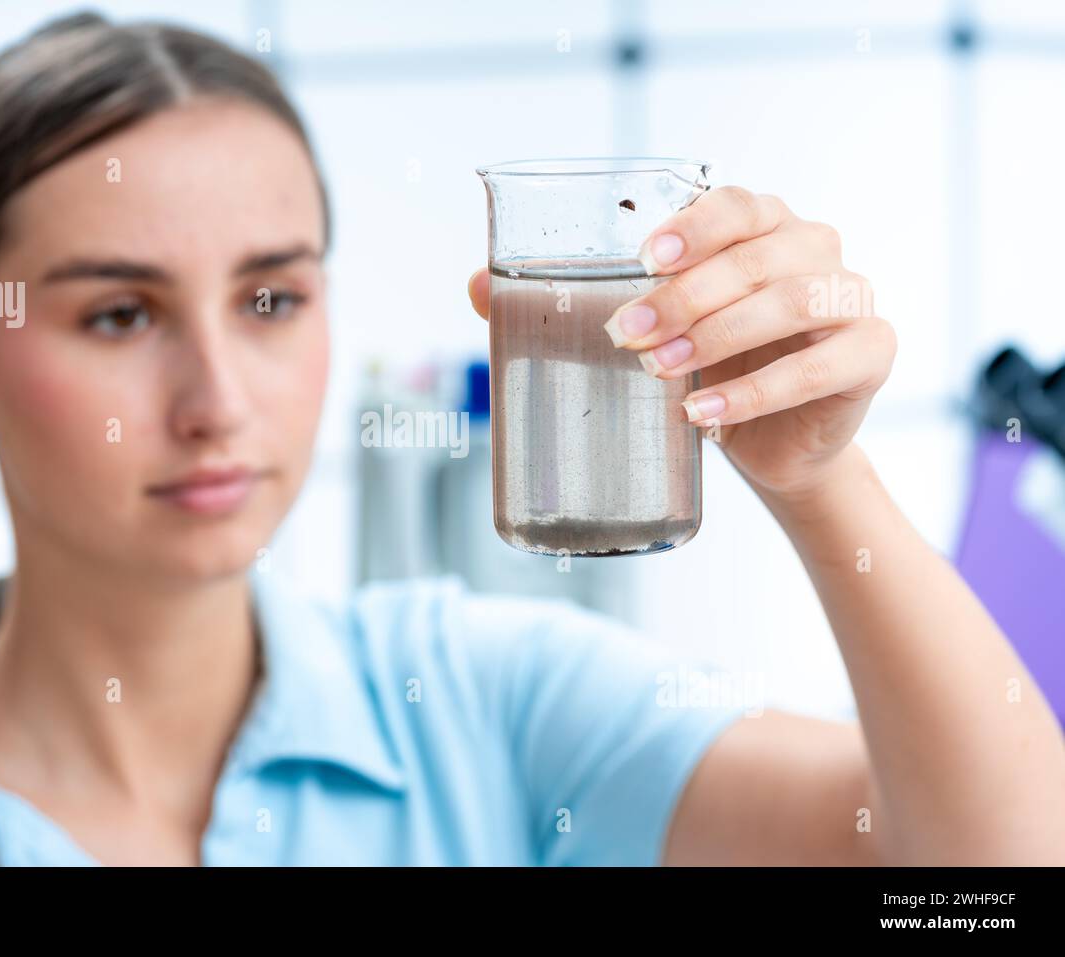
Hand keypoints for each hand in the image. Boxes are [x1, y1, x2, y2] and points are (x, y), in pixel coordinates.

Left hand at [466, 186, 896, 501]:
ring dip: (718, 336)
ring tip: (659, 373)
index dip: (694, 225)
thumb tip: (473, 287)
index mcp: (763, 228)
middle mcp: (814, 250)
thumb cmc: (704, 371)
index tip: (643, 259)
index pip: (738, 203)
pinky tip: (703, 417)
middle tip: (627, 337)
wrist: (770, 445)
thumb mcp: (643, 334)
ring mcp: (851, 299)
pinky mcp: (871, 354)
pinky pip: (821, 366)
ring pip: (794, 300)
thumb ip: (573, 305)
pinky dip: (758, 392)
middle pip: (760, 254)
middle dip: (686, 296)